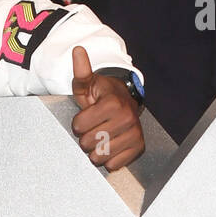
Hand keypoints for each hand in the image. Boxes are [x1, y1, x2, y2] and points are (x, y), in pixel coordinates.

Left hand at [71, 45, 144, 172]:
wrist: (124, 103)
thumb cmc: (102, 96)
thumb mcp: (88, 85)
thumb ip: (81, 72)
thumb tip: (77, 51)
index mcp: (112, 103)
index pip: (79, 127)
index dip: (78, 123)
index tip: (87, 116)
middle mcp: (127, 118)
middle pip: (88, 143)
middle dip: (86, 137)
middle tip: (94, 127)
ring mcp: (134, 133)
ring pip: (99, 157)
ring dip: (96, 150)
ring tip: (101, 137)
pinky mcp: (138, 147)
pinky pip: (112, 165)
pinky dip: (108, 159)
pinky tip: (111, 145)